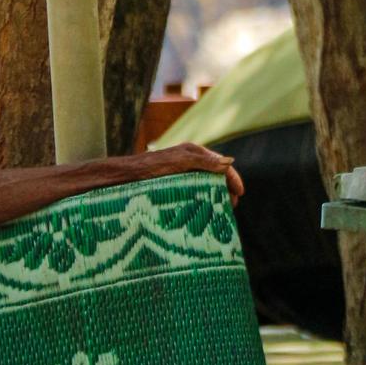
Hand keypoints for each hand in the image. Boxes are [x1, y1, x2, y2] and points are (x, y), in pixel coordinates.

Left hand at [126, 142, 243, 208]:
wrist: (125, 177)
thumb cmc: (150, 167)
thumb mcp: (179, 162)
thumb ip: (203, 161)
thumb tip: (229, 162)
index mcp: (193, 152)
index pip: (221, 164)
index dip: (233, 178)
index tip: (240, 194)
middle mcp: (189, 161)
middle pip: (215, 175)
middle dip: (225, 189)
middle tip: (231, 207)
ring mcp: (181, 173)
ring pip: (205, 184)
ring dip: (214, 196)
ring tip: (220, 212)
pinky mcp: (173, 184)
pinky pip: (194, 191)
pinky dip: (202, 200)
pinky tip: (203, 211)